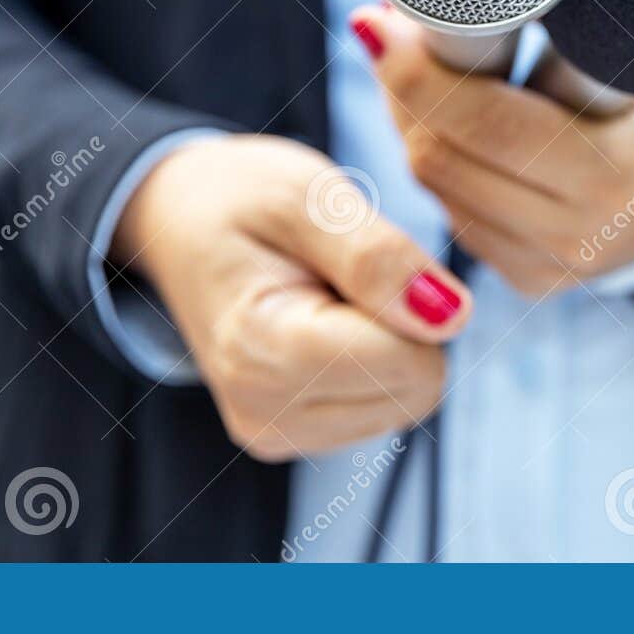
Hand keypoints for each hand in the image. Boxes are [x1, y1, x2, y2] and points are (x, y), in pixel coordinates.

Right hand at [111, 133, 470, 461]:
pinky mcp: (291, 436)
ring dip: (387, 338)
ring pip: (407, 401)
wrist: (179, 223)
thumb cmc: (241, 198)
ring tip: (324, 293)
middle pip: (416, 388)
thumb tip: (453, 317)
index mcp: (262, 349)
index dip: (411, 296)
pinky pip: (384, 407)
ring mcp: (275, 433)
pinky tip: (321, 320)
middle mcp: (264, 412)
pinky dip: (371, 360)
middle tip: (339, 274)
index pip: (409, 360)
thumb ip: (379, 256)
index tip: (358, 257)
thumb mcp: (309, 196)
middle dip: (401, 321)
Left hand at [351, 5, 633, 296]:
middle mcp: (580, 230)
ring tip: (420, 64)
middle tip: (384, 27)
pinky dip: (439, 159)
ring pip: (435, 184)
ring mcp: (553, 264)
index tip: (378, 19)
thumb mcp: (622, 51)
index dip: (420, 70)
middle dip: (405, 87)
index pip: (486, 123)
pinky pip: (453, 212)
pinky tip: (449, 119)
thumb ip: (545, 23)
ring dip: (414, 121)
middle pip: (440, 156)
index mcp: (614, 168)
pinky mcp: (531, 279)